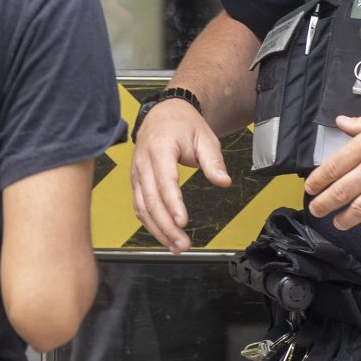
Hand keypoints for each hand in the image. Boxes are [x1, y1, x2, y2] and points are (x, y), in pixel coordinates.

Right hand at [129, 97, 230, 254]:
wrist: (164, 114)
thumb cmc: (184, 125)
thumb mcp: (205, 138)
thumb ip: (214, 161)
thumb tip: (223, 181)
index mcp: (160, 148)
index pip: (164, 181)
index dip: (172, 204)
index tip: (183, 222)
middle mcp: (143, 162)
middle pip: (151, 200)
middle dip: (166, 226)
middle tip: (183, 244)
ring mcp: (136, 173)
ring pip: (142, 208)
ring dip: (158, 230)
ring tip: (176, 246)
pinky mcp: (136, 182)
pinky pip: (140, 206)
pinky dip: (150, 224)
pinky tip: (163, 236)